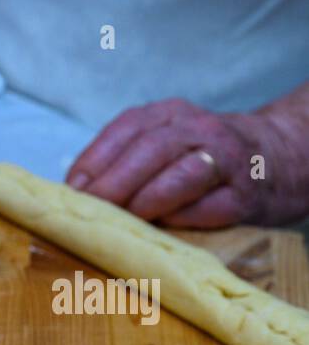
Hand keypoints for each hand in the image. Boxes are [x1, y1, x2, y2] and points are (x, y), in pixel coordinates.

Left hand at [66, 97, 308, 227]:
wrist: (273, 161)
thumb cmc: (197, 161)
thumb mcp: (160, 147)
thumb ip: (120, 163)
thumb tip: (72, 196)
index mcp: (169, 115)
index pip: (127, 129)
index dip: (95, 160)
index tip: (71, 190)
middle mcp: (199, 129)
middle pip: (152, 149)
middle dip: (115, 182)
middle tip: (90, 211)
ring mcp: (226, 160)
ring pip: (183, 175)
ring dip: (146, 201)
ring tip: (123, 222)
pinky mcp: (244, 195)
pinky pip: (209, 208)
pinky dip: (182, 220)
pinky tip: (164, 229)